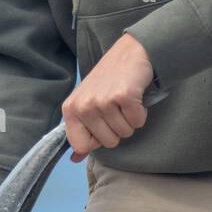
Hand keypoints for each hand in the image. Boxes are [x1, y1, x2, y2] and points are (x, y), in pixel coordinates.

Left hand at [62, 32, 152, 162]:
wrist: (130, 52)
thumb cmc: (108, 81)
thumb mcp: (86, 104)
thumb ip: (80, 132)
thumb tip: (75, 159)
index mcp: (70, 110)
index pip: (81, 146)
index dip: (97, 140)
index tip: (101, 124)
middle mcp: (84, 106)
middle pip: (108, 142)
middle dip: (117, 129)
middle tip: (116, 108)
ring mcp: (103, 101)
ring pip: (124, 133)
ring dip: (130, 120)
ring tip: (124, 101)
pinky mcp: (124, 96)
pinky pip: (138, 122)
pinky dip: (141, 113)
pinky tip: (135, 98)